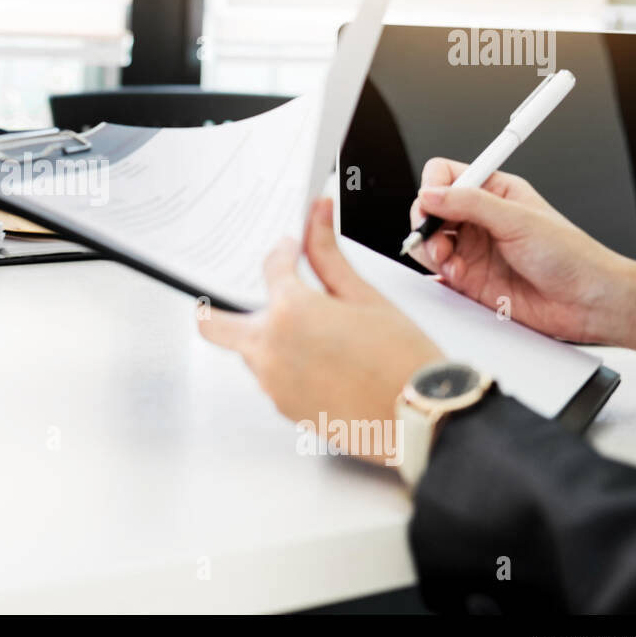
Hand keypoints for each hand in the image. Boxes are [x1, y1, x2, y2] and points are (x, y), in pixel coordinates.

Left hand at [200, 198, 442, 464]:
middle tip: (253, 292)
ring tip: (310, 329)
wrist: (421, 419)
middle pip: (214, 322)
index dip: (283, 251)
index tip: (293, 250)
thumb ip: (329, 256)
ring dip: (265, 334)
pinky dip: (285, 362)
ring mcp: (273, 383)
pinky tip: (322, 359)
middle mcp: (269, 349)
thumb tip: (316, 217)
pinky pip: (271, 377)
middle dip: (223, 303)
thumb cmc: (402, 362)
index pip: (270, 267)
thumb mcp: (365, 296)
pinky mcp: (285, 408)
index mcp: (289, 312)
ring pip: (247, 351)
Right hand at [407, 159, 631, 343]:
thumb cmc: (571, 256)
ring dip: (430, 251)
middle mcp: (480, 220)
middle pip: (430, 210)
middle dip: (426, 223)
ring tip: (449, 262)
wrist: (588, 302)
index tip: (431, 202)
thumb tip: (431, 194)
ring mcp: (474, 250)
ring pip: (430, 242)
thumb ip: (470, 203)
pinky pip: (439, 273)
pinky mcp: (471, 280)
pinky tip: (455, 277)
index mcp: (495, 193)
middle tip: (436, 239)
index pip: (447, 176)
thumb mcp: (519, 219)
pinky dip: (438, 275)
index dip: (433, 187)